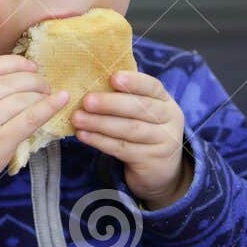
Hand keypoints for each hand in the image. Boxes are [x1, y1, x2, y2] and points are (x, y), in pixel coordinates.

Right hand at [0, 56, 69, 217]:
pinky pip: (29, 118)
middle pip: (7, 82)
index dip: (14, 63)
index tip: (30, 66)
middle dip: (32, 79)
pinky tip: (61, 99)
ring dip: (40, 94)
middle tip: (43, 84)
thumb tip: (14, 72)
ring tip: (47, 96)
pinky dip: (48, 107)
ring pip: (20, 98)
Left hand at [71, 70, 191, 209]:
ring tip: (77, 119)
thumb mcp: (141, 112)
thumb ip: (124, 97)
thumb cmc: (142, 131)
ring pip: (130, 129)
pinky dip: (100, 141)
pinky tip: (83, 135)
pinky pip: (122, 149)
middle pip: (140, 108)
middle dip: (111, 103)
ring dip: (100, 123)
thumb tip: (90, 78)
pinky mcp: (152, 160)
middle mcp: (169, 119)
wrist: (160, 169)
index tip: (113, 77)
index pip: (152, 86)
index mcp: (165, 101)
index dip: (134, 81)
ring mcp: (163, 141)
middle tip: (86, 101)